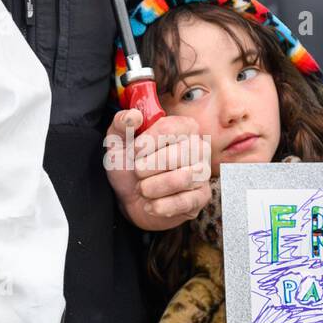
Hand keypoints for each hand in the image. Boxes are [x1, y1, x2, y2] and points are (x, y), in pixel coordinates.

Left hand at [104, 110, 212, 231]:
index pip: (171, 128)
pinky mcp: (201, 197)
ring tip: (143, 189)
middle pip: (178, 155)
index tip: (135, 151)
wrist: (131, 198)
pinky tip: (150, 205)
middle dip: (148, 167)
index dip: (148, 141)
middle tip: (137, 172)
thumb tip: (134, 116)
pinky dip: (160, 206)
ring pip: (181, 179)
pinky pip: (184, 202)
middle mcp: (199, 147)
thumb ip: (121, 124)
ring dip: (151, 187)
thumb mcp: (119, 142)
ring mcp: (203, 173)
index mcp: (183, 127)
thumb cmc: (129, 165)